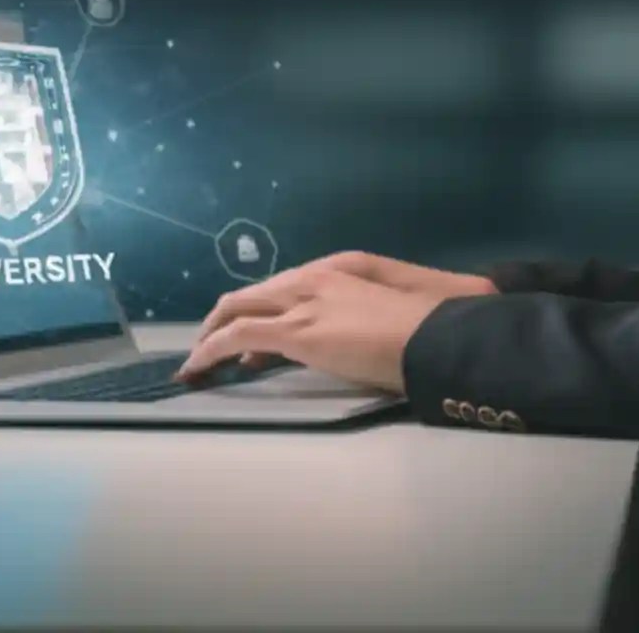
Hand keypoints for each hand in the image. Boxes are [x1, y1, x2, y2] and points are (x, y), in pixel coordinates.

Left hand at [192, 251, 498, 370]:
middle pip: (252, 295)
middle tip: (208, 348)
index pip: (283, 290)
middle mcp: (315, 278)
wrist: (442, 336)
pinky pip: (237, 336)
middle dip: (223, 321)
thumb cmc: (432, 329)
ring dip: (211, 337)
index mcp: (340, 269)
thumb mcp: (392, 317)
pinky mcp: (297, 330)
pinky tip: (199, 368)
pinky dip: (210, 351)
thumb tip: (342, 346)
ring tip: (196, 363)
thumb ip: (360, 324)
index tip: (248, 344)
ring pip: (236, 311)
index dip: (259, 313)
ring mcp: (304, 301)